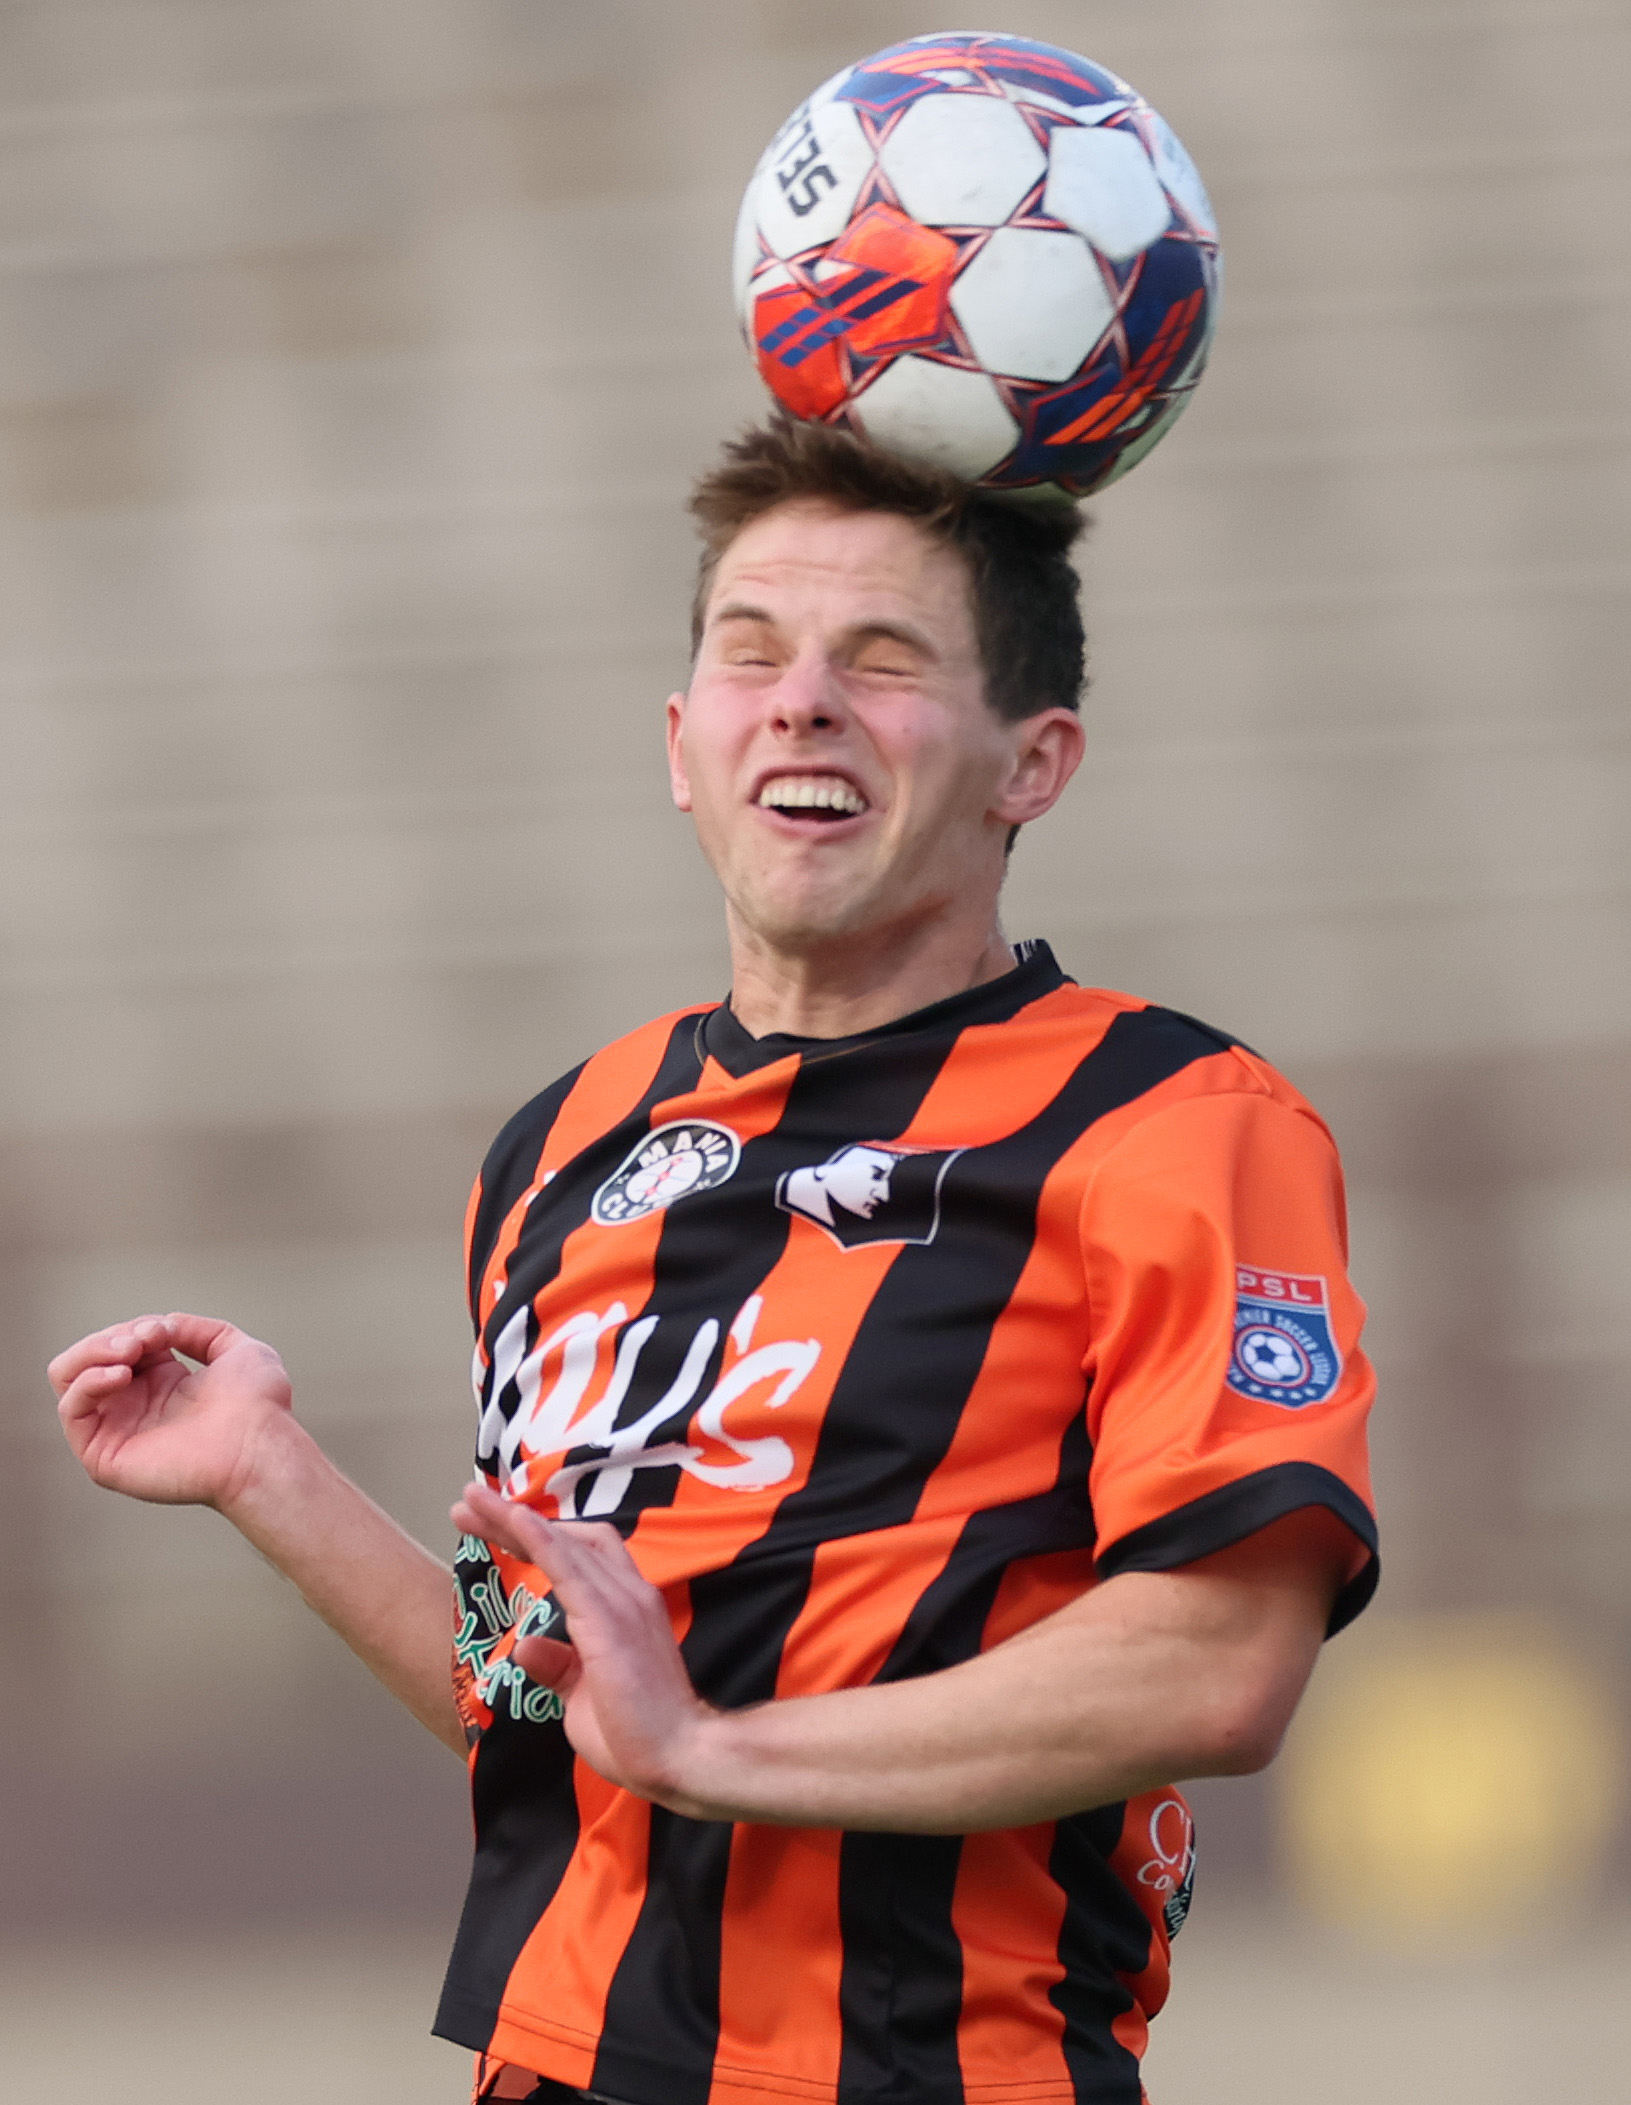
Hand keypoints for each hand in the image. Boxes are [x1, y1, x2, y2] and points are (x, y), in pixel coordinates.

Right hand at [49, 1312, 294, 1511]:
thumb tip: (157, 1324)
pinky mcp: (103, 1455)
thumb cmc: (259, 1406)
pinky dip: (88, 1381)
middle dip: (111, 1337)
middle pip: (87, 1358)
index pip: (121, 1343)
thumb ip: (192, 1328)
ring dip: (93, 1352)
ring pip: (68, 1378)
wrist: (260, 1446)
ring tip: (130, 1351)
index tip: (166, 1328)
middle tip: (145, 1338)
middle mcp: (135, 1406)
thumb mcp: (232, 1346)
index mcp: (162, 1382)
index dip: (137, 1327)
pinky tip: (120, 1373)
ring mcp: (116, 1430)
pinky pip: (72, 1409)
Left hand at [451, 1479, 719, 1806]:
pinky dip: (539, 1539)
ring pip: (564, 1543)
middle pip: (568, 1538)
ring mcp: (623, 1601)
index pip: (577, 1555)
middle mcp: (628, 1592)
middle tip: (468, 1505)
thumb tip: (526, 1646)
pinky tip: (514, 1521)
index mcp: (625, 1608)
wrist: (677, 1757)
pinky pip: (569, 1567)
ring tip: (472, 1503)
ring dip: (515, 1521)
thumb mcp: (582, 1696)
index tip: (491, 1525)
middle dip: (515, 1520)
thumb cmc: (635, 1735)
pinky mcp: (609, 1618)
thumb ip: (559, 1666)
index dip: (533, 1537)